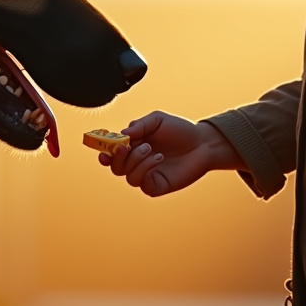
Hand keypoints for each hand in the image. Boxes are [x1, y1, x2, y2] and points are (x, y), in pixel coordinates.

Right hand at [96, 110, 242, 196]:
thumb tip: (122, 135)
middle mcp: (136, 162)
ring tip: (151, 149)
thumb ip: (139, 125)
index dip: (103, 152)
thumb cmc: (180, 130)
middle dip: (118, 157)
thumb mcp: (157, 120)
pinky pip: (141, 184)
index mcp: (133, 146)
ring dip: (135, 161)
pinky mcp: (157, 186)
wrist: (202, 143)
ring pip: (127, 176)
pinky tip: (159, 158)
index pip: (111, 153)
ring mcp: (146, 175)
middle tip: (127, 146)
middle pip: (115, 168)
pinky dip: (146, 169)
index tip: (103, 150)